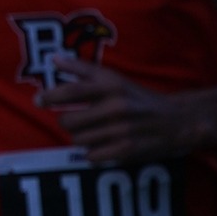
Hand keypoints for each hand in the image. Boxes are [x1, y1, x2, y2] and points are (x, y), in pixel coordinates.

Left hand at [40, 57, 198, 162]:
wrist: (177, 121)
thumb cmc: (137, 98)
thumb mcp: (114, 79)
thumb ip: (83, 69)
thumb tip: (53, 59)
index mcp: (112, 86)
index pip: (71, 91)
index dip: (49, 97)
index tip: (38, 101)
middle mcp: (117, 107)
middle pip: (68, 121)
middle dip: (68, 122)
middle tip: (78, 120)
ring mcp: (122, 130)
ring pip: (78, 141)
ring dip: (82, 138)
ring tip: (97, 132)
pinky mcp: (126, 151)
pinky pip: (91, 156)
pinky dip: (94, 153)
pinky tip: (105, 145)